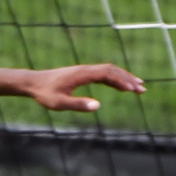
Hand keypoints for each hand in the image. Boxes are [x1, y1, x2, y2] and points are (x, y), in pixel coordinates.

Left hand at [21, 64, 144, 112]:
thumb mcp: (59, 103)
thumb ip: (78, 105)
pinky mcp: (83, 74)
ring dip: (124, 78)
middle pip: (112, 70)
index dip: (121, 81)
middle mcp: (85, 70)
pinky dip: (115, 79)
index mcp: (82, 74)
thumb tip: (98, 106)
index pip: (106, 74)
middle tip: (142, 89)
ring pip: (109, 71)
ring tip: (138, 87)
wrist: (33, 82)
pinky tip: (122, 86)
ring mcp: (85, 71)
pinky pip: (103, 74)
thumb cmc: (44, 94)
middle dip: (128, 79)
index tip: (132, 90)